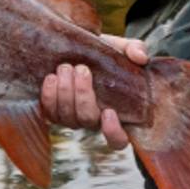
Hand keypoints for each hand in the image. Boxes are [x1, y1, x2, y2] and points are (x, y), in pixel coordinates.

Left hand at [31, 0, 146, 148]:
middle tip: (81, 69)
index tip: (109, 111)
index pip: (118, 140)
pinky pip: (49, 112)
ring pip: (67, 118)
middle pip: (88, 121)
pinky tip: (51, 78)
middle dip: (83, 96)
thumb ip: (136, 49)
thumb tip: (140, 57)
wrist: (77, 49)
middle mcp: (93, 119)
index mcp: (115, 111)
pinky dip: (49, 96)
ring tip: (65, 68)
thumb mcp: (122, 48)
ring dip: (65, 93)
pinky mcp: (53, 110)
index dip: (114, 132)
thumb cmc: (104, 54)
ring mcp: (72, 117)